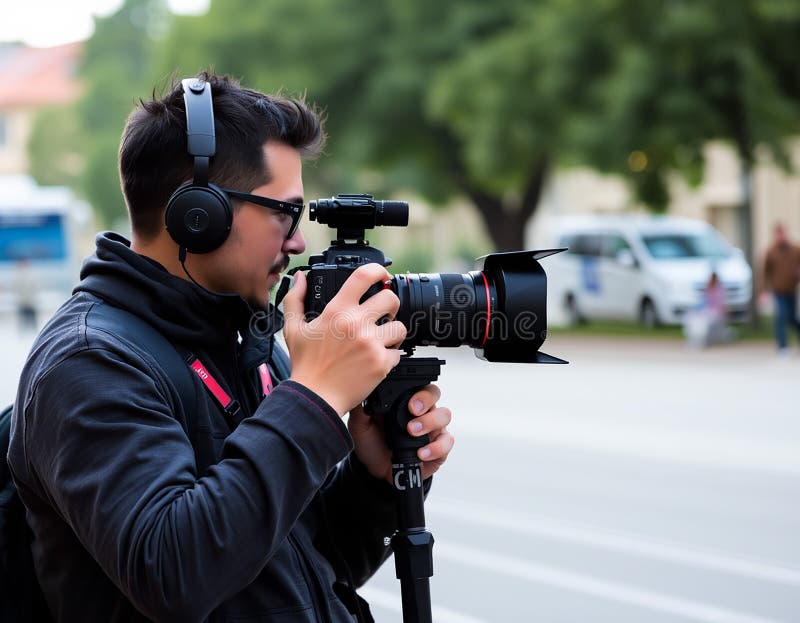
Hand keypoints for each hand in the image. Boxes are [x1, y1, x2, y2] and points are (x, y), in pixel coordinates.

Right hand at [283, 263, 406, 415]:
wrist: (314, 397)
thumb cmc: (305, 365)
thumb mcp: (293, 329)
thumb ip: (296, 299)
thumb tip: (301, 278)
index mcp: (337, 311)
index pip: (364, 276)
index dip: (378, 271)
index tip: (382, 275)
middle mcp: (357, 324)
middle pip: (391, 299)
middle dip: (390, 304)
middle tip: (383, 312)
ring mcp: (371, 344)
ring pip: (400, 327)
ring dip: (393, 331)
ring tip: (381, 338)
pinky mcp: (381, 363)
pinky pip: (398, 353)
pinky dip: (390, 356)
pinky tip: (376, 358)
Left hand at [347, 384, 453, 483]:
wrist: (375, 471)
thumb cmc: (371, 443)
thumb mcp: (360, 426)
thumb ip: (361, 410)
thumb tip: (360, 393)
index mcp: (404, 401)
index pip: (417, 384)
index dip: (416, 388)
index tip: (408, 401)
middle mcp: (422, 411)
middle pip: (434, 393)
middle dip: (426, 400)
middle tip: (413, 411)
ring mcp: (432, 428)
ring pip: (444, 415)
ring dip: (430, 422)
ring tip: (413, 432)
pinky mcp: (439, 447)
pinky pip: (447, 442)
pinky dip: (436, 447)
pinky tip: (421, 453)